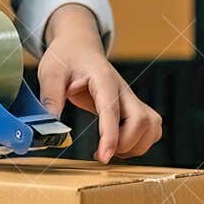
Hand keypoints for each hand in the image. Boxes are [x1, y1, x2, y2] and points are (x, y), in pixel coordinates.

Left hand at [37, 4, 161, 162]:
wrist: (80, 47)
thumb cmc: (67, 57)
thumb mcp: (50, 72)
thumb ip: (51, 97)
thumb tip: (51, 125)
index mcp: (103, 79)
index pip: (112, 111)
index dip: (111, 136)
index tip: (104, 157)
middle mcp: (123, 89)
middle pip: (142, 120)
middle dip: (126, 144)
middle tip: (101, 153)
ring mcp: (131, 98)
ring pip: (152, 126)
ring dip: (136, 146)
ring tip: (111, 150)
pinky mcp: (134, 106)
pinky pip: (152, 128)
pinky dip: (141, 142)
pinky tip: (120, 144)